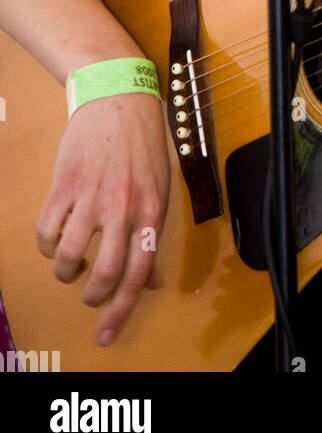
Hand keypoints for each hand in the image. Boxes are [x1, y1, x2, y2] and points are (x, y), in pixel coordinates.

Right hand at [36, 92, 169, 346]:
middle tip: (90, 297)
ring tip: (71, 267)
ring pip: (71, 258)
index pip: (140, 274)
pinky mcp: (65, 185)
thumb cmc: (143, 145)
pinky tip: (56, 240)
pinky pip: (48, 232)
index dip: (122, 311)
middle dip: (94, 298)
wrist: (119, 98)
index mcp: (152, 211)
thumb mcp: (160, 188)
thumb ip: (154, 235)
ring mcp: (92, 197)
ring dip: (67, 273)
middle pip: (106, 274)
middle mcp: (124, 208)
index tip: (106, 334)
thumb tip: (154, 281)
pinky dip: (49, 246)